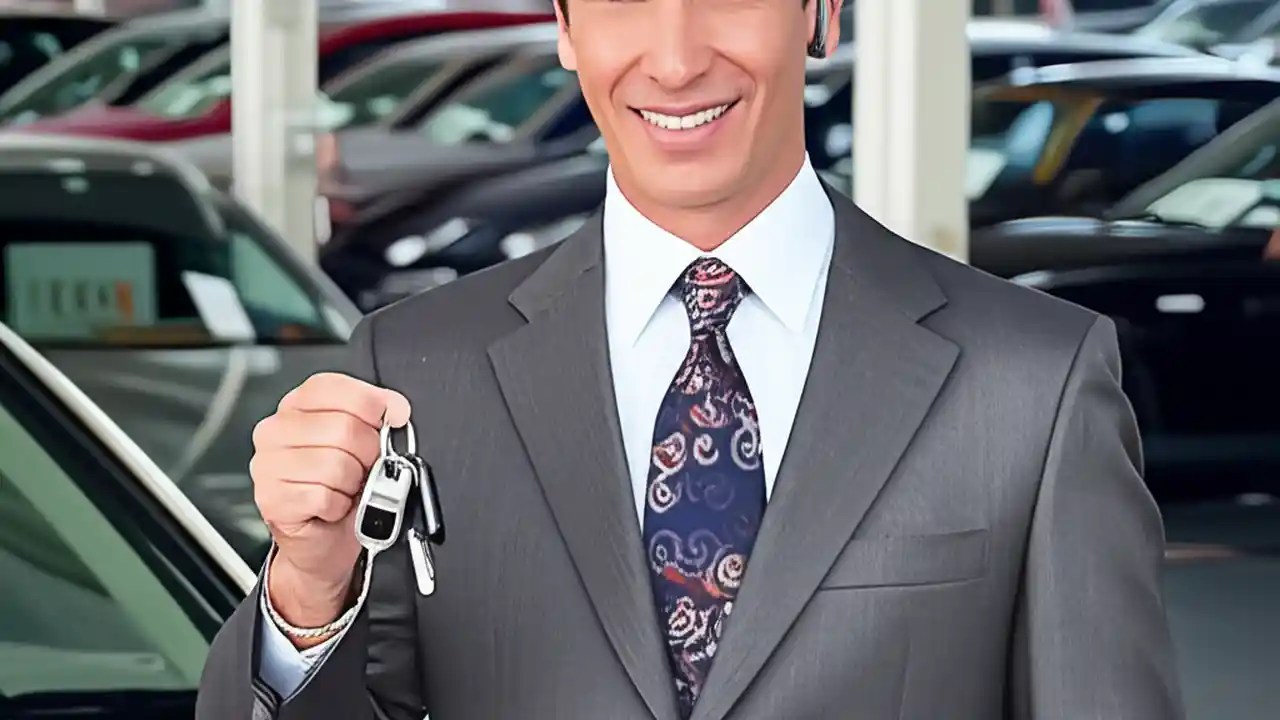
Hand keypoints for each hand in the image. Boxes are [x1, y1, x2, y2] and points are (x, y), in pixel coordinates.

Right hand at [251, 372, 410, 632]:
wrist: (324, 539)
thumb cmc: (343, 488)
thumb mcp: (363, 442)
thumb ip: (376, 417)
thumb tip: (395, 409)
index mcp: (297, 406)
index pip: (334, 387)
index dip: (371, 403)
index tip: (392, 418)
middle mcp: (276, 431)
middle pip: (342, 428)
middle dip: (368, 454)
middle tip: (364, 468)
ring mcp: (267, 465)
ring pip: (334, 464)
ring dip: (353, 483)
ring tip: (345, 488)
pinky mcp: (271, 498)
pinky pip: (323, 496)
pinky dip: (338, 506)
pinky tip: (331, 506)